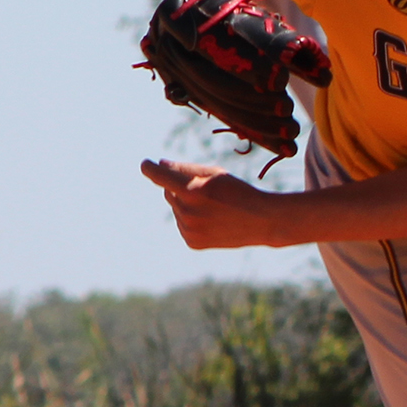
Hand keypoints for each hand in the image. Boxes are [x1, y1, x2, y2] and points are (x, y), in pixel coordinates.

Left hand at [140, 158, 283, 248]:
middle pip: (169, 192)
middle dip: (179, 187)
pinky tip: (211, 220)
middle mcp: (188, 213)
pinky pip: (182, 224)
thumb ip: (186, 168)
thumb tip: (161, 164)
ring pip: (175, 209)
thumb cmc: (238, 191)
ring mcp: (189, 230)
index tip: (145, 164)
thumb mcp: (215, 174)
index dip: (151, 169)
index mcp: (193, 191)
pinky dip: (191, 219)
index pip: (161, 177)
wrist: (261, 222)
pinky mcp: (192, 242)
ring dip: (186, 203)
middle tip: (204, 190)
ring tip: (213, 207)